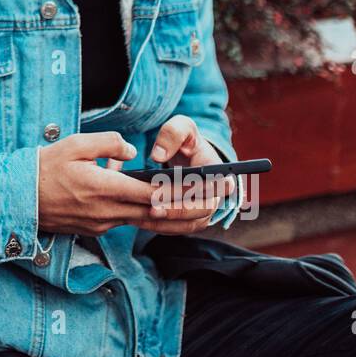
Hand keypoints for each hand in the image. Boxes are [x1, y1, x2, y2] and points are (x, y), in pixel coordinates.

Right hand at [36, 131, 225, 237]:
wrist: (16, 199)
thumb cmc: (43, 168)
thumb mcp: (74, 144)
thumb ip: (108, 144)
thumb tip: (131, 150)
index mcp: (104, 188)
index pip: (154, 194)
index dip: (183, 195)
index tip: (206, 191)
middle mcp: (107, 212)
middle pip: (158, 216)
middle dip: (191, 212)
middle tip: (217, 205)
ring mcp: (102, 224)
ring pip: (147, 224)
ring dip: (177, 220)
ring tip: (204, 214)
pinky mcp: (96, 228)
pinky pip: (131, 223)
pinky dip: (154, 219)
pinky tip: (167, 212)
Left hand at [138, 115, 236, 233]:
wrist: (187, 155)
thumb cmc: (186, 141)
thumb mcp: (182, 128)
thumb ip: (172, 134)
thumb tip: (158, 155)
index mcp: (220, 173)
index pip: (218, 187)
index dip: (201, 193)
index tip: (179, 192)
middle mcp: (217, 196)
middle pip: (200, 210)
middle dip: (176, 211)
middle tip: (152, 209)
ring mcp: (204, 211)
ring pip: (187, 224)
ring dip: (163, 223)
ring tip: (137, 217)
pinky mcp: (190, 221)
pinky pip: (176, 228)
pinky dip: (157, 226)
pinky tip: (136, 220)